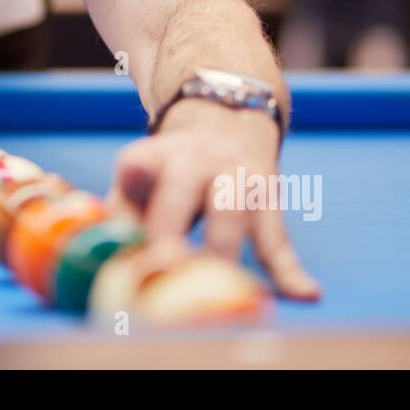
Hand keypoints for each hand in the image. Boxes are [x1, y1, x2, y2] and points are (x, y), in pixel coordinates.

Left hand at [107, 100, 321, 299]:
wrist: (228, 115)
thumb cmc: (171, 168)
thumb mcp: (139, 176)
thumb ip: (120, 215)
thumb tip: (105, 259)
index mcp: (154, 154)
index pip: (135, 169)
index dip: (126, 210)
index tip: (121, 250)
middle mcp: (194, 160)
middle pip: (181, 193)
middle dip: (170, 233)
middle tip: (162, 271)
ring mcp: (235, 176)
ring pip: (232, 214)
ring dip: (222, 254)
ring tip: (216, 293)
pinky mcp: (268, 196)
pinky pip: (278, 236)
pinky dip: (289, 268)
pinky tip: (304, 293)